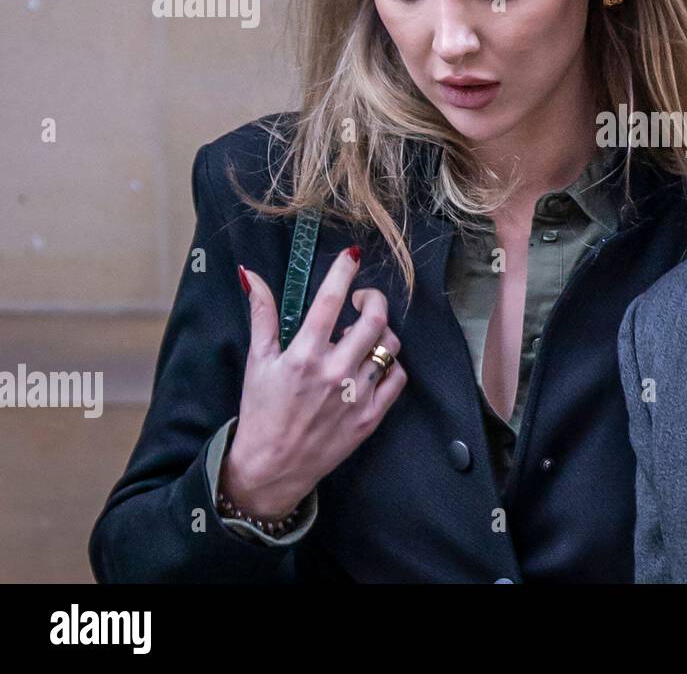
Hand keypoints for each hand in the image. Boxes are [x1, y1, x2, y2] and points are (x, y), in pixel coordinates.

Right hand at [220, 246, 407, 518]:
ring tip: (364, 336)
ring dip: (382, 333)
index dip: (344, 272)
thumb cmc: (261, 412)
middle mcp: (334, 373)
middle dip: (373, 300)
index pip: (330, 302)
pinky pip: (397, 378)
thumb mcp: (258, 361)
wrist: (271, 468)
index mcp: (303, 356)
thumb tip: (250, 275)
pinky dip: (391, 365)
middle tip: (362, 300)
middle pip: (374, 320)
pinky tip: (374, 364)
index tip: (352, 255)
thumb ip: (262, 315)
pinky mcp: (371, 417)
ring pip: (389, 347)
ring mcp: (356, 396)